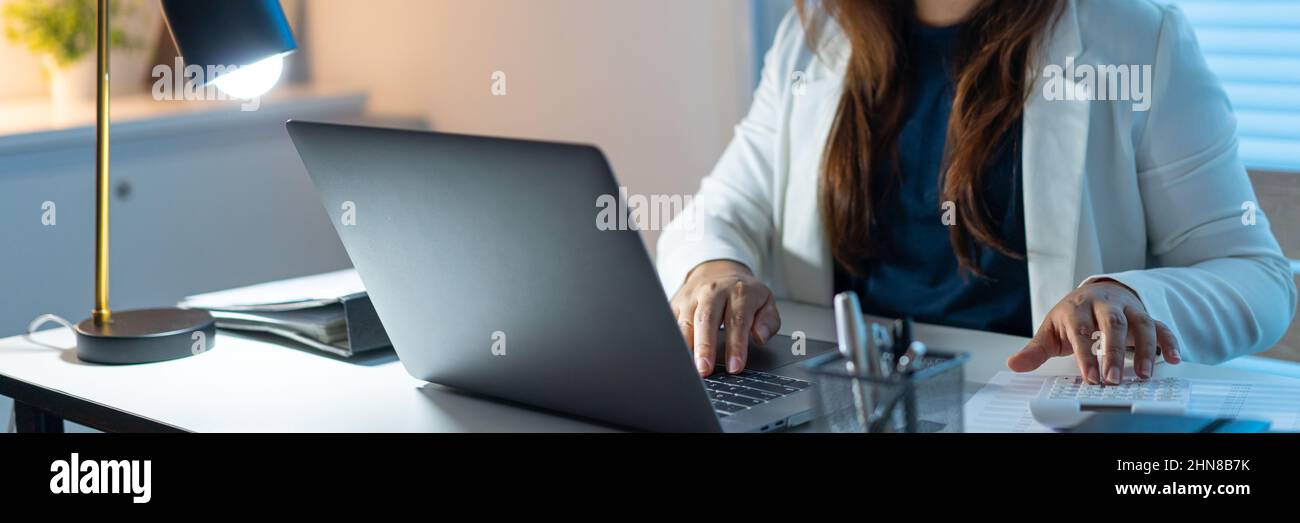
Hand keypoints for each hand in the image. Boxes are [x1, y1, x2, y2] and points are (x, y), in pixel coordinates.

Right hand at [671, 260, 780, 376]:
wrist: (717, 270)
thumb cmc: (742, 293)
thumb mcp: (766, 302)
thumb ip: (769, 321)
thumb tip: (759, 337)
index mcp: (738, 292)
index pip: (737, 321)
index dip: (736, 346)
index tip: (735, 366)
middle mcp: (713, 292)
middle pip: (706, 319)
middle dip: (705, 346)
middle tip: (705, 369)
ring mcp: (691, 297)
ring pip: (685, 321)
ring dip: (685, 346)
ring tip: (688, 368)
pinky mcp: (675, 304)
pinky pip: (670, 323)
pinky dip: (672, 341)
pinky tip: (676, 357)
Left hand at [1007, 280, 1181, 383]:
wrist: (1095, 290)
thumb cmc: (1071, 315)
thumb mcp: (1051, 330)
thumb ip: (1035, 350)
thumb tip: (1014, 364)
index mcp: (1077, 308)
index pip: (1081, 331)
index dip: (1086, 355)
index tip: (1090, 378)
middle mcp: (1104, 304)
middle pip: (1112, 325)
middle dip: (1114, 353)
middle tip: (1114, 380)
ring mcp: (1127, 308)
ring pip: (1140, 324)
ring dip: (1145, 349)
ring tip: (1144, 375)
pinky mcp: (1145, 315)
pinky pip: (1161, 326)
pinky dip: (1169, 342)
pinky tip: (1174, 359)